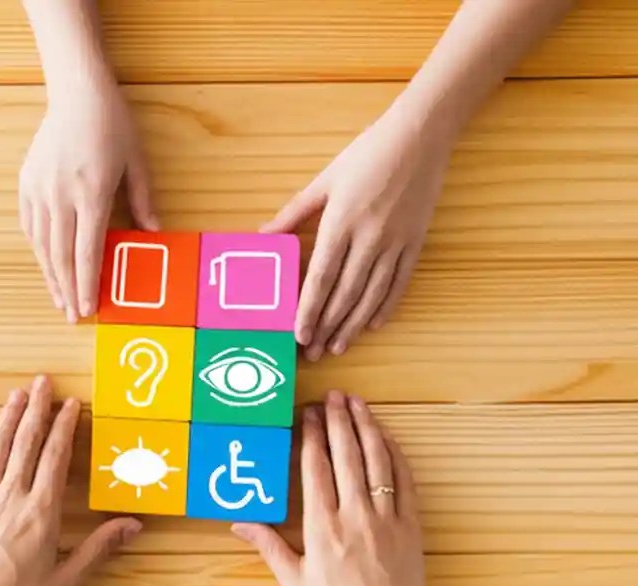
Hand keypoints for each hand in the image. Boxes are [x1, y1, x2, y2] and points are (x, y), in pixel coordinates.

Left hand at [0, 377, 141, 585]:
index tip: (71, 403)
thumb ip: (99, 548)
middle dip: (36, 408)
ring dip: (9, 416)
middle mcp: (11, 497)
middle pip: (26, 442)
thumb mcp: (65, 580)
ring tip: (18, 393)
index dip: (64, 426)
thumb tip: (133, 525)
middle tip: (43, 381)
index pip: (55, 457)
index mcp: (41, 512)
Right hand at [19, 83, 158, 322]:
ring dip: (50, 275)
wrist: (76, 93)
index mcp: (92, 194)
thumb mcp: (138, 162)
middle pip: (61, 256)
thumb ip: (143, 201)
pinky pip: (29, 225)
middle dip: (67, 290)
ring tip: (58, 298)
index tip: (88, 308)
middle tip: (72, 316)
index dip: (87, 284)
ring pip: (42, 245)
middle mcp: (61, 196)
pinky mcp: (26, 183)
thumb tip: (153, 234)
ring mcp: (40, 190)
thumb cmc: (112, 124)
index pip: (86, 251)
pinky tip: (46, 263)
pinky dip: (38, 249)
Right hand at [233, 392, 449, 585]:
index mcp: (322, 528)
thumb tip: (238, 521)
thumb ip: (268, 545)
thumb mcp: (294, 582)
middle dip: (339, 421)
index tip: (307, 413)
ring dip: (368, 428)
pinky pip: (406, 482)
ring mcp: (388, 520)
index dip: (311, 436)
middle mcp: (356, 517)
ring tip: (359, 404)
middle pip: (347, 456)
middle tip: (333, 396)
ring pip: (378, 462)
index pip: (316, 468)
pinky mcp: (412, 528)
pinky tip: (387, 439)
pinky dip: (396, 455)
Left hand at [262, 112, 450, 360]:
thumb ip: (292, 214)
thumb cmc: (366, 155)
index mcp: (341, 222)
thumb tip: (262, 236)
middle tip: (313, 351)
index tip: (298, 334)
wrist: (419, 137)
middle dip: (327, 326)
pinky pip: (400, 283)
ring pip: (372, 294)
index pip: (321, 277)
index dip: (309, 309)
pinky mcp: (416, 241)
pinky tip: (373, 325)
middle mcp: (369, 238)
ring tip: (339, 346)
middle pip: (345, 294)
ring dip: (353, 325)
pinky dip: (386, 307)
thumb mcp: (323, 181)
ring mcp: (396, 242)